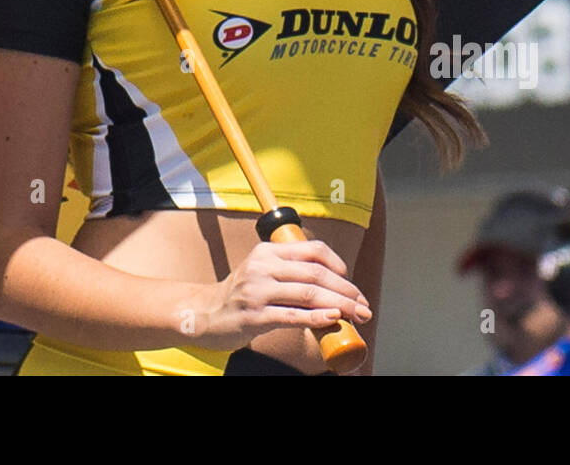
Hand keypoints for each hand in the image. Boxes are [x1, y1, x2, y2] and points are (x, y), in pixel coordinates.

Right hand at [183, 239, 371, 351]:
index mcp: (268, 251)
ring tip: (358, 315)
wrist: (205, 314)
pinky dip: (317, 317)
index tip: (352, 284)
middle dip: (346, 290)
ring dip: (340, 305)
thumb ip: (290, 270)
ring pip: (308, 294)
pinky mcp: (255, 316)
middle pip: (315, 273)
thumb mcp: (262, 271)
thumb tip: (333, 284)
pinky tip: (333, 319)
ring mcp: (258, 291)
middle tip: (364, 305)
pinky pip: (292, 315)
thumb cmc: (241, 294)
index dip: (339, 265)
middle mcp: (263, 266)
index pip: (312, 249)